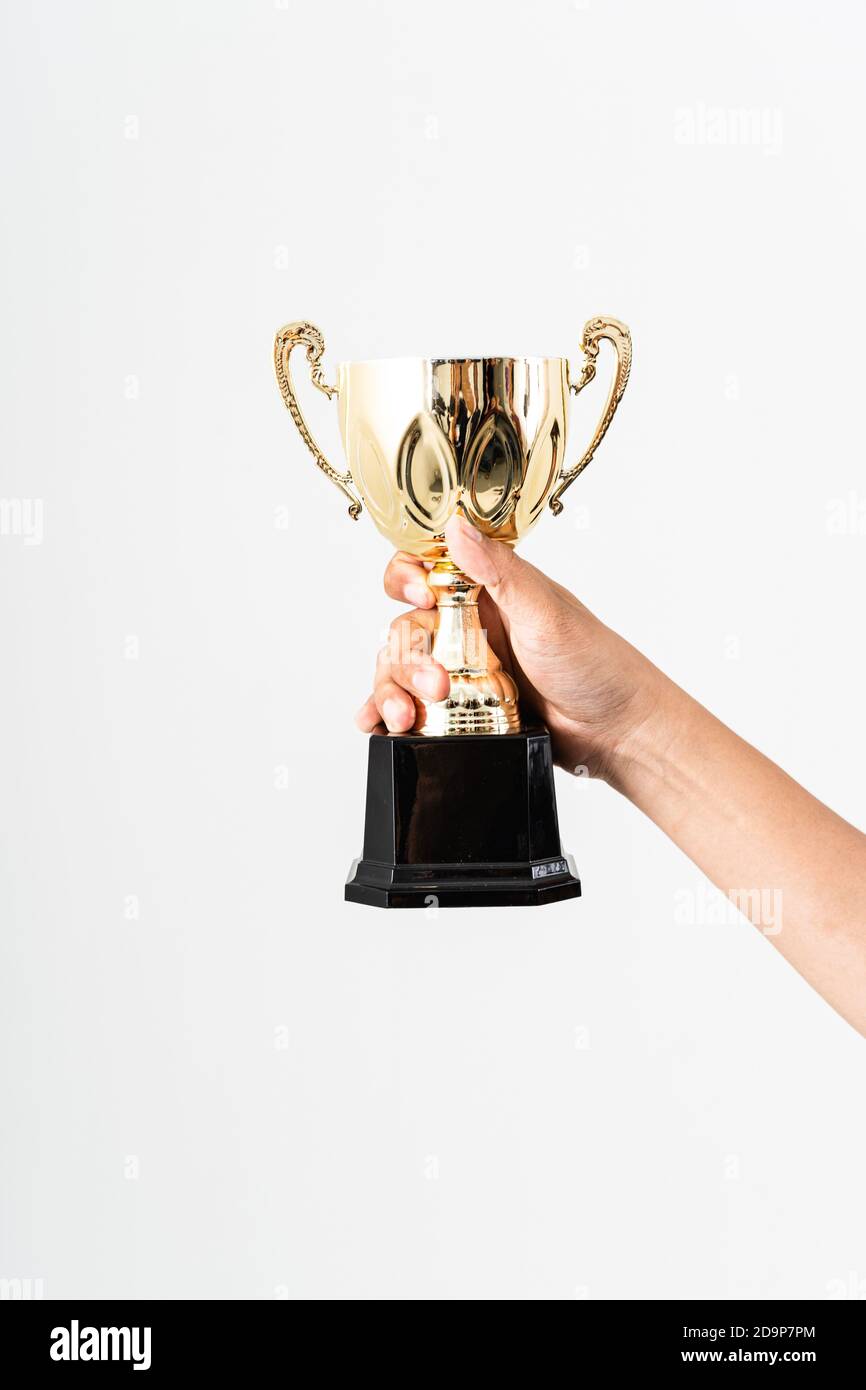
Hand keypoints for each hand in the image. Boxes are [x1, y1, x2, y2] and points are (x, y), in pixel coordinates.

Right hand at [355, 513, 663, 779]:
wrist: (615, 730)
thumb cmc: (594, 663)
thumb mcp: (546, 610)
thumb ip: (498, 569)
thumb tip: (455, 525)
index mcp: (485, 591)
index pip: (424, 568)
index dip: (408, 578)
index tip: (421, 596)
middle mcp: (467, 627)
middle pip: (404, 626)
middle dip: (406, 656)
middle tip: (436, 683)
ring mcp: (461, 670)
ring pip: (401, 669)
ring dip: (392, 690)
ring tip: (406, 718)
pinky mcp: (459, 711)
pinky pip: (411, 707)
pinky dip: (388, 714)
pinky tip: (382, 726)